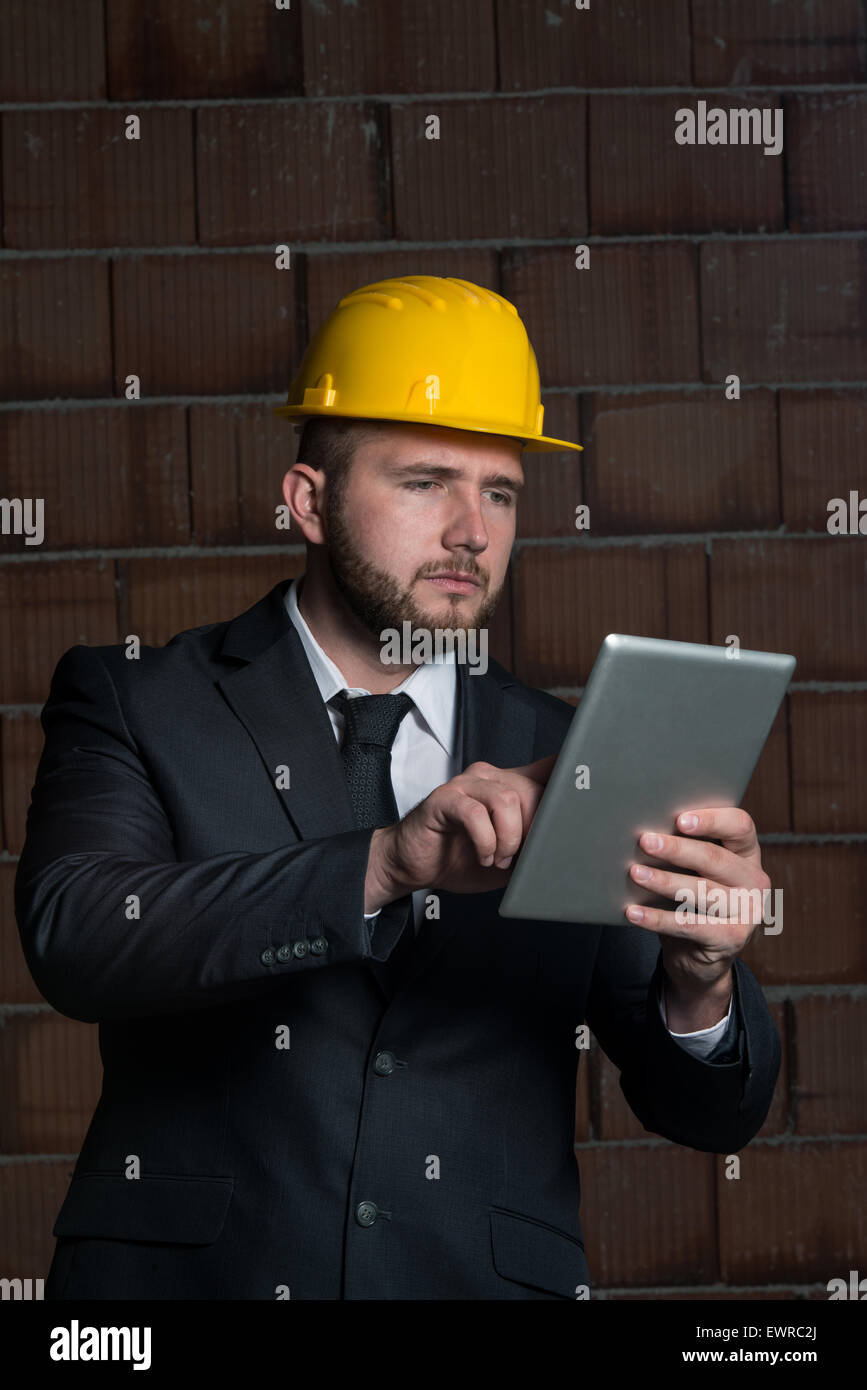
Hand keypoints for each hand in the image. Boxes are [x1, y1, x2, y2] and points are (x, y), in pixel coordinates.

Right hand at [364, 756, 555, 911]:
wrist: (415, 865)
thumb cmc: (463, 858)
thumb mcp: (510, 854)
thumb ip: (534, 842)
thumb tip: (566, 846)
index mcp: (510, 785)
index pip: (547, 769)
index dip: (570, 771)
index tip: (589, 777)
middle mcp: (490, 777)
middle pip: (532, 791)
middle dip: (534, 831)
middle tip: (521, 857)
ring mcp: (466, 784)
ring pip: (506, 800)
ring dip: (508, 838)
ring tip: (499, 859)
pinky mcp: (445, 798)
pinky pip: (475, 814)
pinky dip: (485, 841)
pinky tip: (483, 855)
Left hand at [624, 807, 770, 1019]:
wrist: (700, 957)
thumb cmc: (693, 902)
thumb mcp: (696, 872)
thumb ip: (686, 851)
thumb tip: (648, 832)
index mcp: (747, 854)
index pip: (740, 826)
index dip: (712, 820)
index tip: (680, 820)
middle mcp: (754, 880)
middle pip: (716, 859)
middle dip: (677, 849)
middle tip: (646, 841)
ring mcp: (748, 911)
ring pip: (702, 891)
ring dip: (664, 881)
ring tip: (636, 873)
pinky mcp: (733, 939)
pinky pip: (690, 925)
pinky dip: (658, 919)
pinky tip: (634, 912)